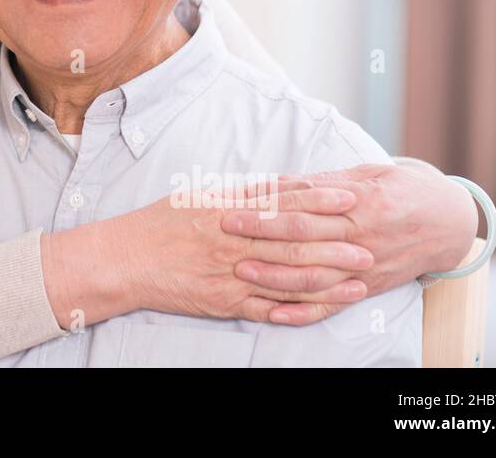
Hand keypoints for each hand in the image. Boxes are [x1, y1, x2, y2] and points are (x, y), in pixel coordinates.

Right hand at [120, 182, 375, 325]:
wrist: (126, 260)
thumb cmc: (161, 224)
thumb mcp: (199, 197)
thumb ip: (242, 194)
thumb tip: (279, 184)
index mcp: (229, 210)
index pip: (283, 203)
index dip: (319, 199)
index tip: (349, 196)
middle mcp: (234, 242)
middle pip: (294, 243)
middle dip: (335, 243)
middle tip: (369, 243)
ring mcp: (231, 275)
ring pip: (288, 278)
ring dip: (327, 280)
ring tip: (359, 279)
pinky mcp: (225, 303)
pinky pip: (267, 310)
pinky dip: (297, 311)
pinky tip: (321, 309)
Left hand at [223, 162, 478, 322]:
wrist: (450, 221)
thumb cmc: (402, 188)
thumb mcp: (365, 173)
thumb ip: (319, 182)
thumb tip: (273, 183)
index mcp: (359, 201)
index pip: (303, 206)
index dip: (266, 208)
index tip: (233, 206)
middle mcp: (361, 236)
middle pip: (303, 239)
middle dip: (260, 236)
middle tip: (224, 233)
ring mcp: (365, 265)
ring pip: (315, 275)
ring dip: (275, 277)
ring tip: (241, 272)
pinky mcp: (370, 286)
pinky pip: (334, 303)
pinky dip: (306, 311)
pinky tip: (277, 314)